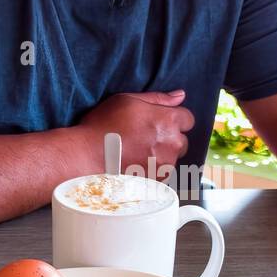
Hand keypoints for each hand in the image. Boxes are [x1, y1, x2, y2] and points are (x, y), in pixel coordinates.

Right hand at [78, 89, 194, 178]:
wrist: (88, 156)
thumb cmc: (104, 125)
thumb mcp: (128, 100)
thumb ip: (158, 98)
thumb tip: (180, 95)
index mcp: (168, 120)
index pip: (188, 119)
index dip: (174, 119)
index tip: (158, 122)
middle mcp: (172, 143)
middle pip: (182, 140)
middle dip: (169, 138)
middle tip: (144, 138)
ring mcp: (165, 164)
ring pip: (172, 158)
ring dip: (161, 155)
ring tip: (136, 152)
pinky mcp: (157, 180)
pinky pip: (162, 173)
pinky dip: (153, 169)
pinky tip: (135, 163)